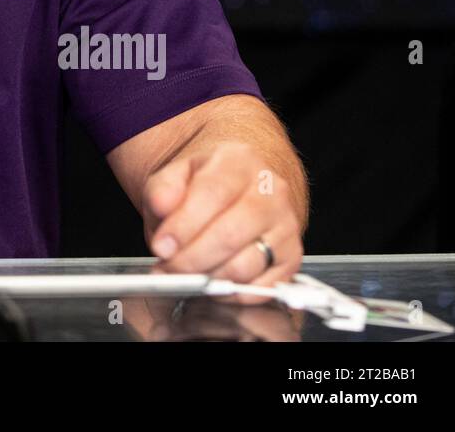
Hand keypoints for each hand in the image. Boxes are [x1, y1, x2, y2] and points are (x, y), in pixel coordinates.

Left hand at [142, 141, 302, 303]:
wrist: (236, 190)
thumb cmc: (204, 185)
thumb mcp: (176, 175)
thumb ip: (163, 189)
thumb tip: (162, 206)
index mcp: (240, 161)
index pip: (212, 193)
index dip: (183, 226)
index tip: (161, 246)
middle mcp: (271, 191)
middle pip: (231, 233)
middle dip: (192, 258)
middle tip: (167, 267)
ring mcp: (287, 225)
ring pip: (247, 265)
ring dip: (208, 277)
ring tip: (186, 274)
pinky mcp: (293, 257)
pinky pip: (262, 287)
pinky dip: (232, 293)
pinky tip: (212, 281)